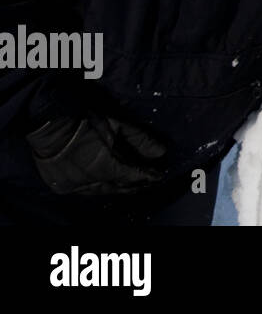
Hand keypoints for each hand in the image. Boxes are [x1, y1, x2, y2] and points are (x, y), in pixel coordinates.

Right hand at [25, 113, 168, 196]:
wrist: (48, 124)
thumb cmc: (84, 121)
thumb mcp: (116, 126)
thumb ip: (140, 140)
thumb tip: (161, 152)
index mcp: (104, 167)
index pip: (132, 176)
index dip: (147, 176)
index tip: (159, 175)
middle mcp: (89, 182)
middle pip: (118, 187)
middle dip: (135, 185)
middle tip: (148, 182)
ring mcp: (73, 186)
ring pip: (101, 191)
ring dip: (117, 187)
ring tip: (131, 185)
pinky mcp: (61, 187)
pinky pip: (85, 191)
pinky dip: (98, 187)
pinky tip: (107, 183)